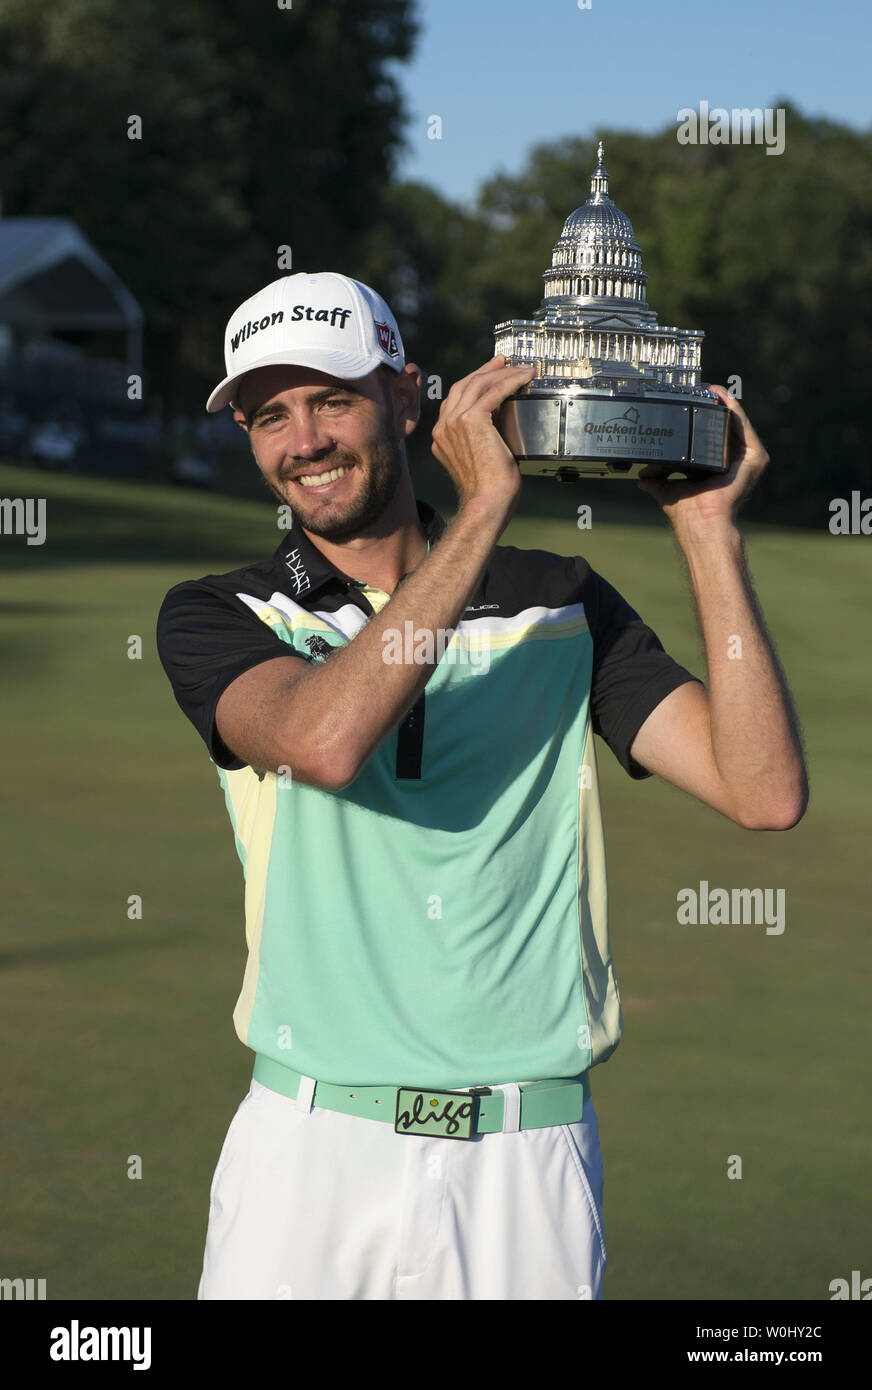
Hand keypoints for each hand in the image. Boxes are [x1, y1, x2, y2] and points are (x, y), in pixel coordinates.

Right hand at [431, 355, 535, 511]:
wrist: (488, 501)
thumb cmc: (489, 488)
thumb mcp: (480, 457)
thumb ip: (480, 438)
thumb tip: (500, 421)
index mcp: (442, 436)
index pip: (455, 398)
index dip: (474, 381)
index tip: (491, 372)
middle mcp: (443, 427)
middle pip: (464, 385)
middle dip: (486, 369)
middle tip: (504, 362)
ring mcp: (454, 422)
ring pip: (478, 384)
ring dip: (502, 373)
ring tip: (520, 369)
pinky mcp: (470, 420)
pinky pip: (493, 391)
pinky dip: (510, 381)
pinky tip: (524, 378)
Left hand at [636, 385, 768, 537]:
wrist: (700, 523)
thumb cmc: (687, 512)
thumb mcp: (667, 489)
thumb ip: (656, 480)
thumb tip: (641, 478)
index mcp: (717, 466)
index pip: (710, 435)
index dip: (700, 416)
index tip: (686, 399)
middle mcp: (734, 460)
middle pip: (723, 425)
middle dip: (711, 405)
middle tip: (696, 388)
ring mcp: (746, 459)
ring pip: (734, 421)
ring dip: (722, 401)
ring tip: (707, 386)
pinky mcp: (755, 458)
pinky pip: (742, 424)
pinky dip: (732, 407)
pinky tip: (721, 394)